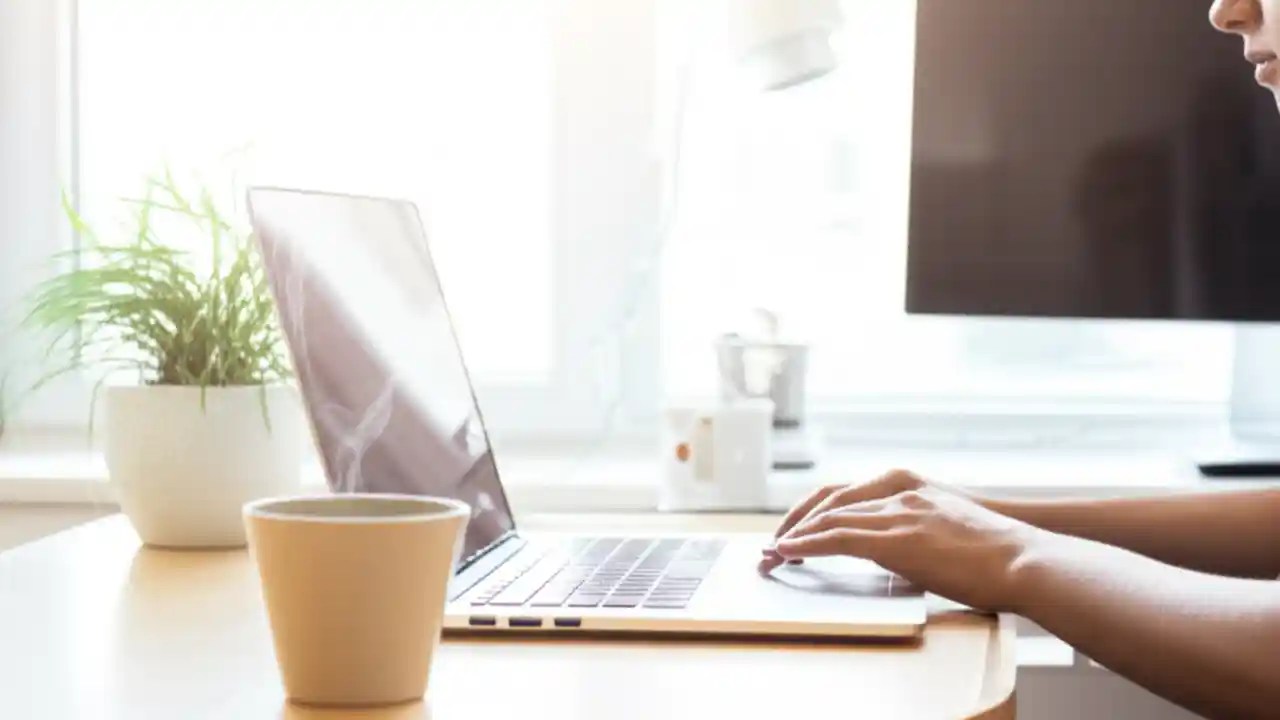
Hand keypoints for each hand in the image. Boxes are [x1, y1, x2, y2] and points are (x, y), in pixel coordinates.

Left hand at [760, 485, 1037, 611]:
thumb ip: (923, 530)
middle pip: (832, 501)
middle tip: (774, 542)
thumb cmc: (999, 551)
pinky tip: (789, 553)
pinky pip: (838, 538)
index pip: (849, 493)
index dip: (818, 510)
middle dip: (799, 522)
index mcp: (912, 486)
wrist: (1025, 557)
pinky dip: (808, 544)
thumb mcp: (952, 527)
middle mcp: (900, 493)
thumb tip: (908, 551)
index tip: (797, 527)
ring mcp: (898, 514)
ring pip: (831, 518)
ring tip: (772, 552)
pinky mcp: (896, 539)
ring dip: (796, 535)